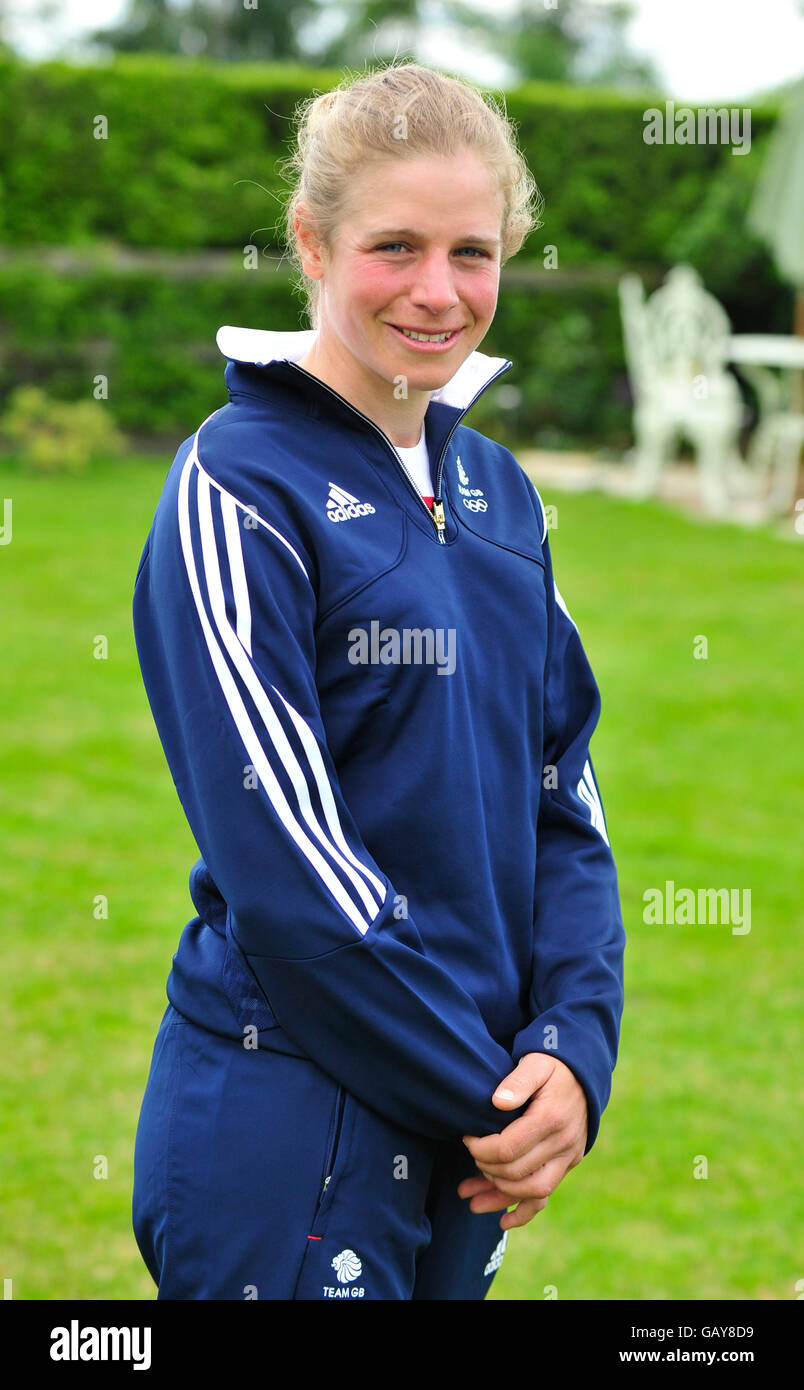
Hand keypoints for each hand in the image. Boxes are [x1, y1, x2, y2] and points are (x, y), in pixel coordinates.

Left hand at [458, 1053, 587, 1229]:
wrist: (582, 1075)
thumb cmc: (552, 1067)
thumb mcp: (536, 1063)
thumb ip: (518, 1080)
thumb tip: (497, 1102)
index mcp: (551, 1118)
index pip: (508, 1148)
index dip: (481, 1148)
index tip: (466, 1138)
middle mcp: (563, 1143)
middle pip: (517, 1172)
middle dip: (486, 1168)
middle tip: (469, 1156)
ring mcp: (567, 1157)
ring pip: (532, 1191)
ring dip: (498, 1197)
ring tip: (469, 1198)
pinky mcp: (567, 1165)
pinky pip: (546, 1196)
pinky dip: (524, 1212)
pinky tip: (502, 1221)